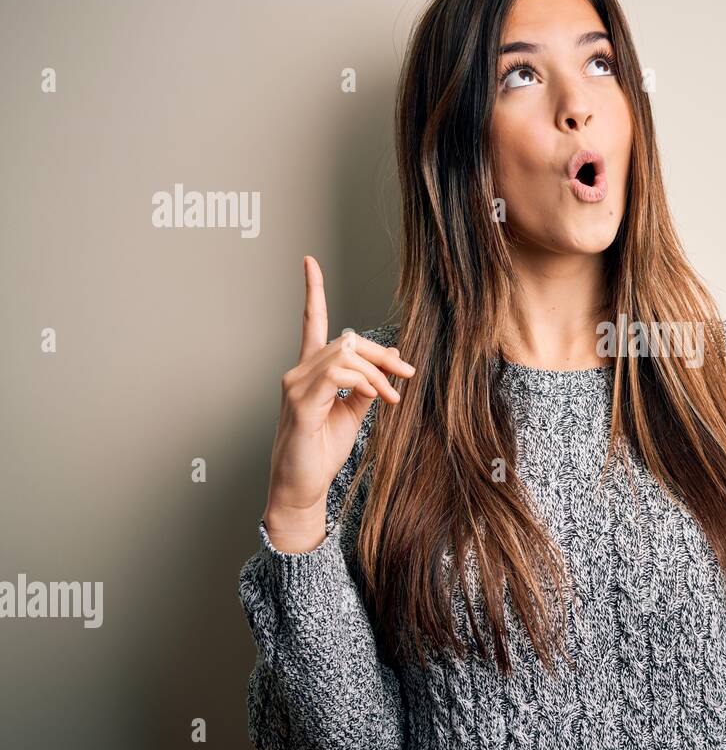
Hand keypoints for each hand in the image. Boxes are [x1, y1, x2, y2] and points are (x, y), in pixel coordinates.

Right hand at [262, 255, 415, 552]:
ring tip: (392, 396)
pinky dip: (364, 383)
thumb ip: (367, 386)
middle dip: (382, 354)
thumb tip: (389, 362)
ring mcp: (295, 386)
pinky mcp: (300, 403)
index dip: (311, 291)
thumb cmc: (321, 453)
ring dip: (377, 373)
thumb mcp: (352, 414)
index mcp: (310, 372)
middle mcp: (298, 372)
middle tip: (407, 372)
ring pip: (344, 355)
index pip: (310, 323)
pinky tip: (378, 398)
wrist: (302, 488)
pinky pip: (337, 376)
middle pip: (346, 340)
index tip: (309, 262)